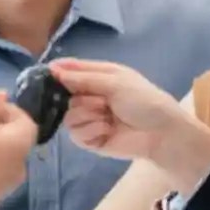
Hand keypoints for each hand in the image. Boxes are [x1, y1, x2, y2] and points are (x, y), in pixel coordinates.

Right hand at [47, 58, 184, 159]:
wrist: (161, 133)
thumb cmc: (143, 101)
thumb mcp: (115, 82)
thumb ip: (83, 78)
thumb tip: (53, 70)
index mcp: (97, 77)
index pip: (69, 70)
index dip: (57, 72)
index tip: (48, 74)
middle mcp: (90, 96)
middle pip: (65, 96)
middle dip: (83, 99)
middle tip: (102, 102)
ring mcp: (90, 119)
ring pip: (68, 117)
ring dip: (88, 115)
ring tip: (108, 117)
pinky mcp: (91, 139)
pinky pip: (76, 135)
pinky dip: (91, 130)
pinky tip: (107, 130)